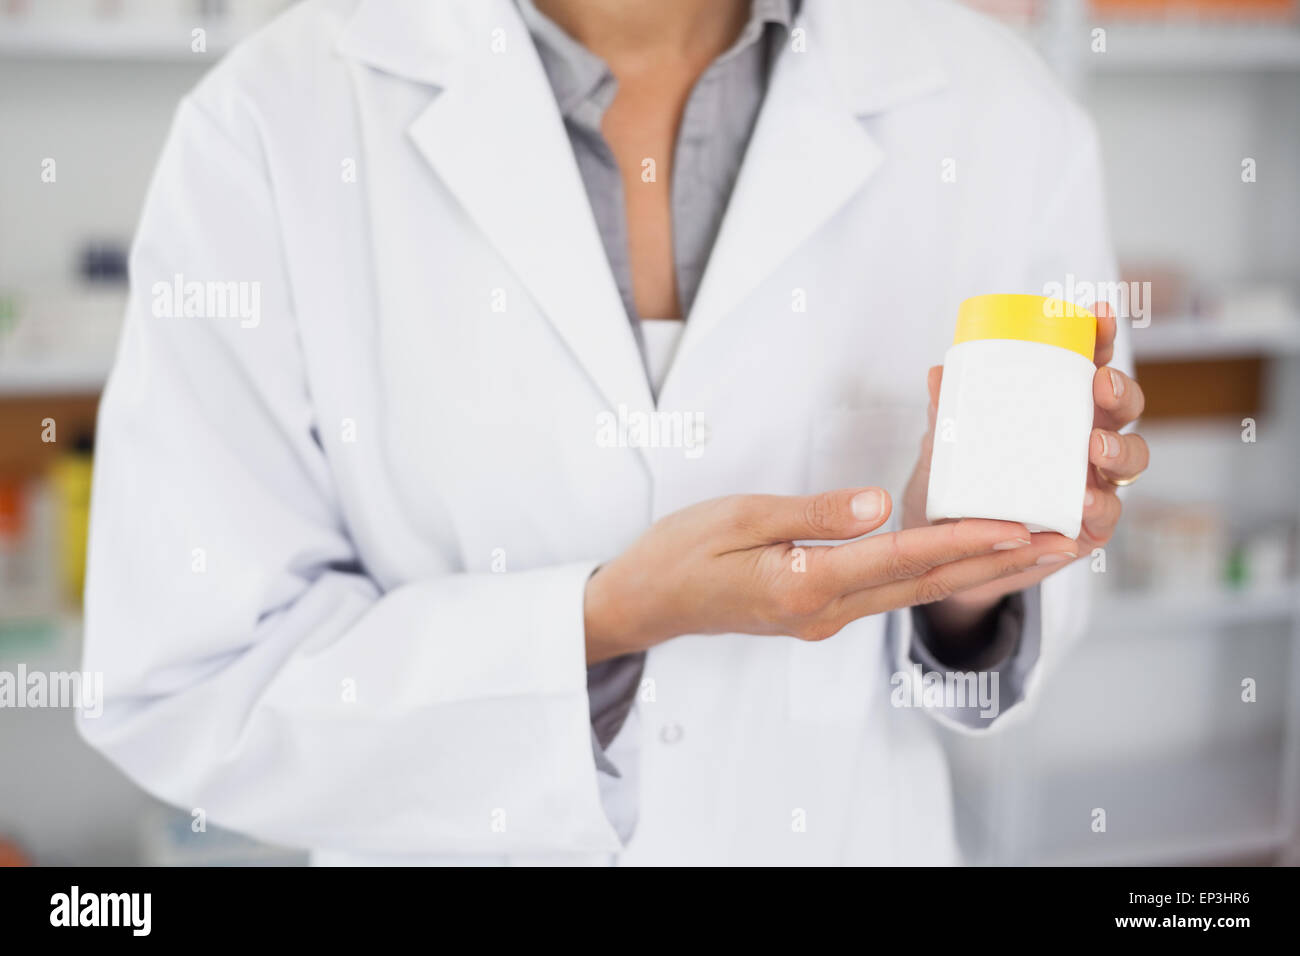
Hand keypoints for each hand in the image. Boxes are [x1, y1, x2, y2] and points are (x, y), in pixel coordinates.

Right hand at [584, 488, 1084, 663]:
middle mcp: (826, 612)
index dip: (962, 538)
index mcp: (805, 585)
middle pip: (926, 585)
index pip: (900, 557)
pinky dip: (938, 572)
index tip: (1018, 523)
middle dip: (998, 562)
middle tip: (1062, 538)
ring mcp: (826, 618)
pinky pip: (892, 592)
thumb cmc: (682, 554)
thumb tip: (879, 503)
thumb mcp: (740, 518)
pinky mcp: (820, 610)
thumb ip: (814, 514)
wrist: (645, 603)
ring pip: (916, 592)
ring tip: (1037, 548)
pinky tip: (965, 556)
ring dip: (980, 571)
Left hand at [900, 302, 1148, 640]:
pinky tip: (1084, 501)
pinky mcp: (1088, 527)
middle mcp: (1084, 440)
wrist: (951, 553)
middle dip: (1121, 390)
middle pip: (1122, 407)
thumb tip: (937, 373)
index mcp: (1058, 409)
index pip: (1088, 366)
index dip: (1101, 338)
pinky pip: (1106, 515)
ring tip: (1094, 447)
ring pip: (1129, 458)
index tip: (1100, 312)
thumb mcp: (947, 448)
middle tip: (1101, 386)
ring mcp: (1092, 483)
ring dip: (1120, 448)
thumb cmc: (957, 486)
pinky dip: (1101, 507)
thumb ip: (947, 415)